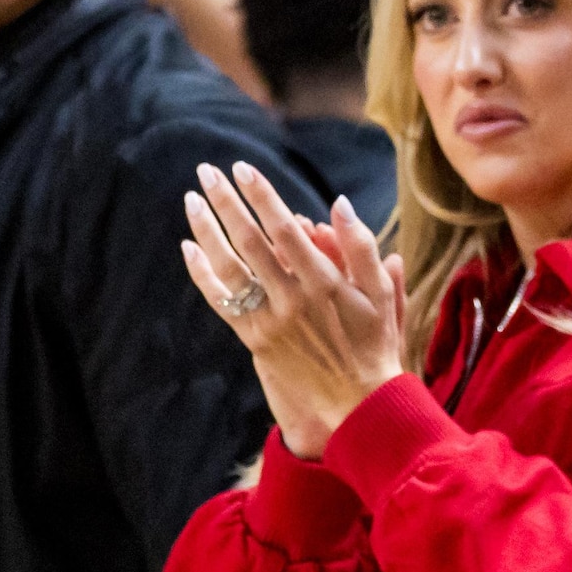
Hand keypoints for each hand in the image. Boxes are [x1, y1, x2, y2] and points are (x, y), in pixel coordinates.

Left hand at [182, 163, 407, 459]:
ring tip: (191, 200)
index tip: (243, 168)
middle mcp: (292, 299)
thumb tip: (339, 203)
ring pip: (229, 268)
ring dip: (207, 231)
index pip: (285, 228)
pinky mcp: (256, 340)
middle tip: (207, 171)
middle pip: (250, 241)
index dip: (262, 196)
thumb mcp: (383, 294)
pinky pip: (221, 302)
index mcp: (325, 282)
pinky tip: (189, 248)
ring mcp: (270, 321)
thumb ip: (361, 247)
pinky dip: (202, 274)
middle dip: (227, 202)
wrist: (357, 403)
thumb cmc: (374, 344)